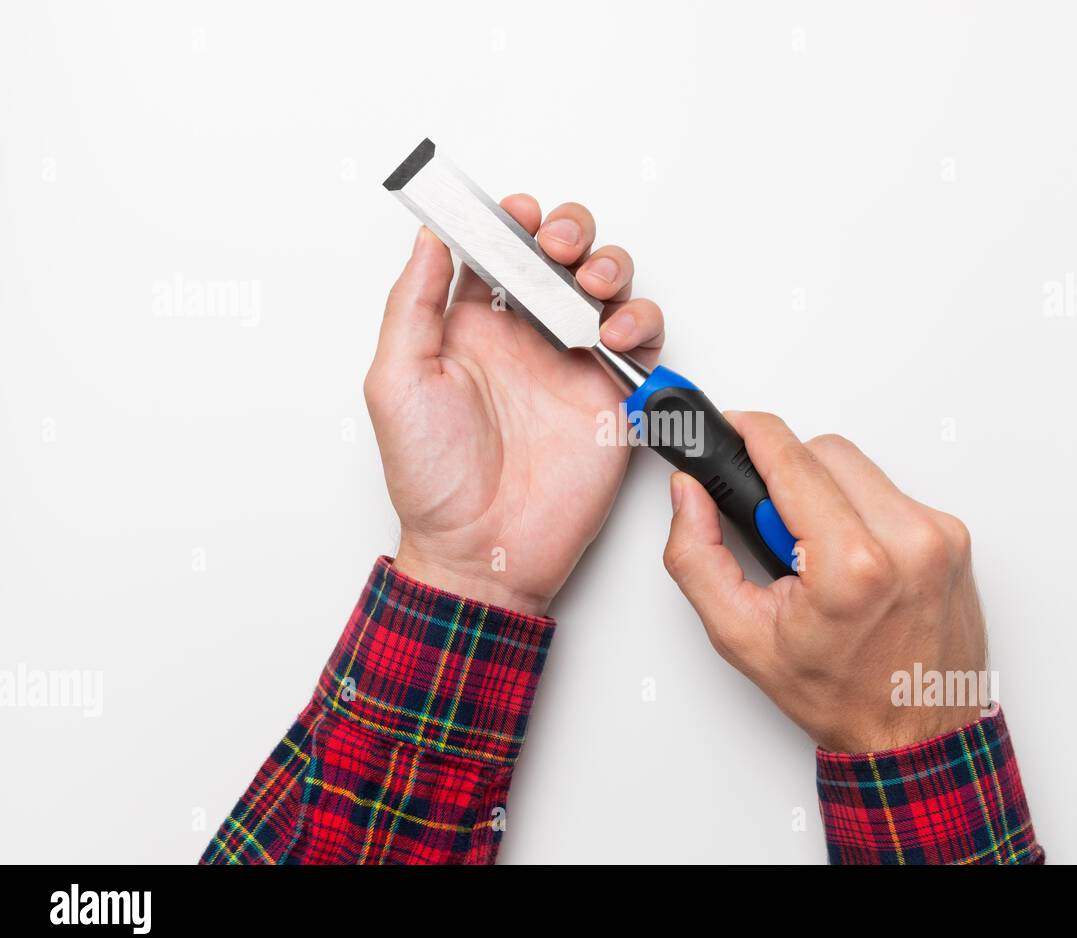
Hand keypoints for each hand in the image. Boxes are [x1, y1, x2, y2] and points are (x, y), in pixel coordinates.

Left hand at [366, 198, 663, 615]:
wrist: (483, 551)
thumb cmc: (433, 481)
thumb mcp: (397, 383)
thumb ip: (414, 306)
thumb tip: (431, 239)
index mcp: (472, 328)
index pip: (498, 251)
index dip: (509, 221)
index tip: (512, 214)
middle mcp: (526, 338)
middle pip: (562, 255)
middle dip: (568, 230)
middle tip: (556, 247)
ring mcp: (572, 364)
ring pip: (609, 286)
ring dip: (608, 266)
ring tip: (588, 288)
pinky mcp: (612, 395)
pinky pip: (645, 339)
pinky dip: (640, 322)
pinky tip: (612, 338)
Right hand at [662, 413, 987, 752]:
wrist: (916, 735)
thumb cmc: (841, 696)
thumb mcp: (741, 637)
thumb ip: (697, 557)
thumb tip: (688, 494)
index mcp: (853, 565)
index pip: (791, 458)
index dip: (750, 433)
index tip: (730, 426)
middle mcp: (908, 541)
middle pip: (825, 451)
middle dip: (787, 471)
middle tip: (772, 522)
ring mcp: (939, 536)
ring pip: (860, 466)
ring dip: (826, 490)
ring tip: (813, 548)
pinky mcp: (955, 536)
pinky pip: (892, 492)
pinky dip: (861, 510)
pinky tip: (851, 556)